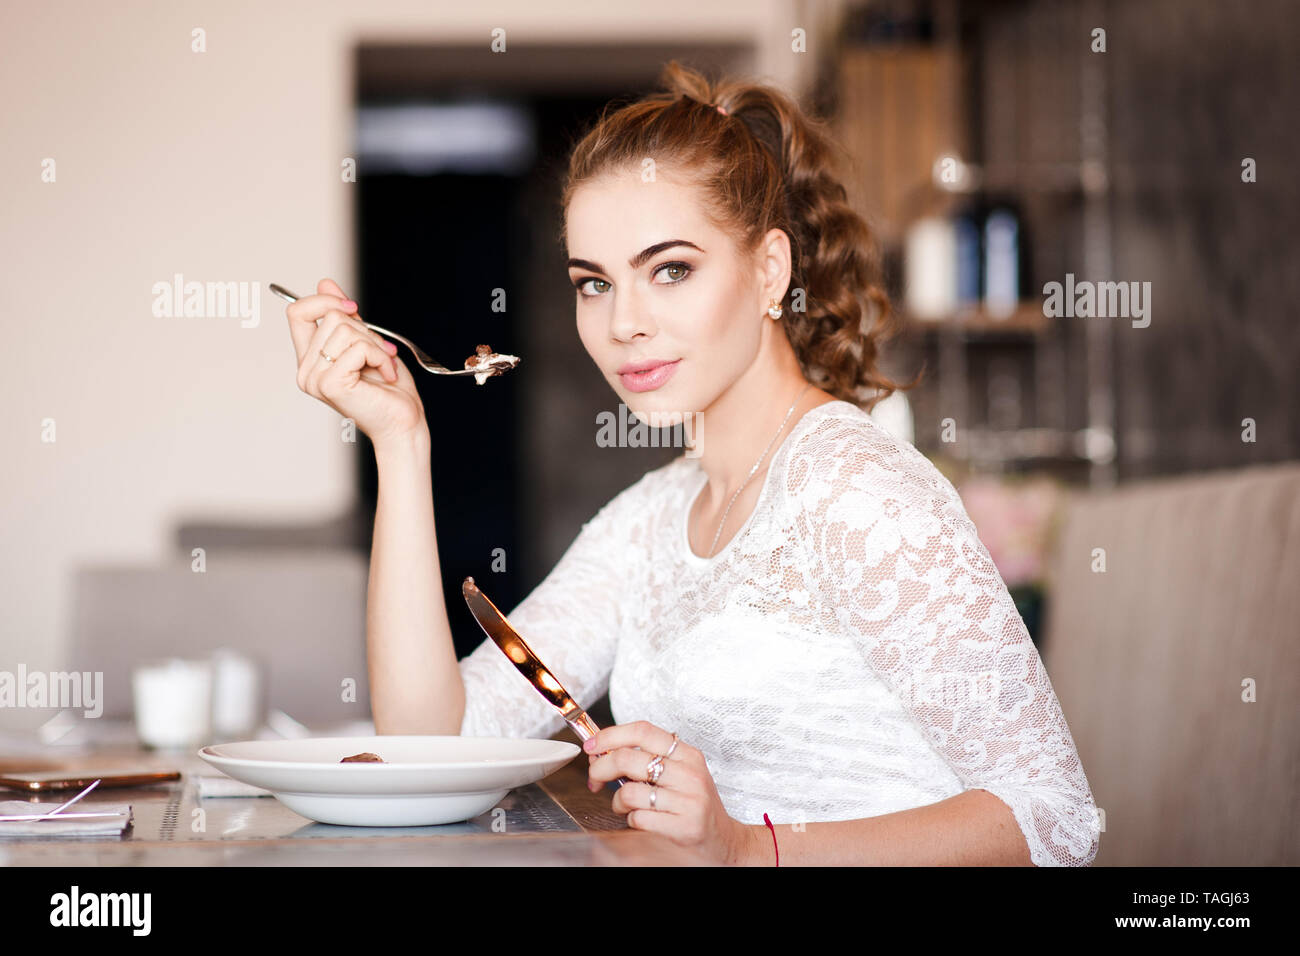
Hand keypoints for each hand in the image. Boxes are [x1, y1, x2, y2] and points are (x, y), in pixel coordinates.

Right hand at [284, 277, 426, 447]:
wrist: (403, 422)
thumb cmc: (389, 390)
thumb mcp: (366, 342)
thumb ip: (344, 317)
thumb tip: (325, 284)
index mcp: (310, 360)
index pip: (297, 313)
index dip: (324, 301)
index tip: (352, 307)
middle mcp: (306, 371)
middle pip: (330, 318)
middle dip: (365, 330)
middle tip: (380, 354)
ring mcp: (315, 379)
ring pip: (345, 331)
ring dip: (375, 346)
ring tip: (384, 366)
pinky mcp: (331, 385)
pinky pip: (357, 349)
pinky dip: (380, 358)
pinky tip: (386, 374)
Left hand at [584, 721, 755, 864]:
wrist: (724, 840)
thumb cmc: (694, 804)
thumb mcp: (681, 773)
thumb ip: (648, 759)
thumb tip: (603, 750)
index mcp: (687, 754)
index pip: (642, 731)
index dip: (610, 735)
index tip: (592, 744)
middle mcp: (690, 774)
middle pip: (627, 759)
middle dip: (600, 768)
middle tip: (595, 778)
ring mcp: (688, 801)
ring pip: (628, 792)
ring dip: (617, 801)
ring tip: (625, 805)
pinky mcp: (683, 827)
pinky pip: (638, 818)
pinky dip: (631, 819)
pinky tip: (641, 819)